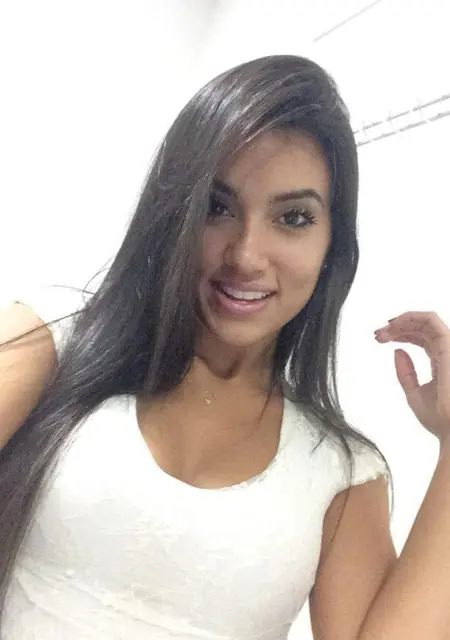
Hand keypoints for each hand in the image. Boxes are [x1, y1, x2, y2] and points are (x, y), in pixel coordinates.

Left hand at [375, 311, 449, 444]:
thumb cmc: (439, 419)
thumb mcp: (413, 393)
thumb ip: (406, 373)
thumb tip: (398, 351)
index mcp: (440, 362)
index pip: (421, 339)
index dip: (401, 334)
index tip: (381, 338)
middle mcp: (446, 353)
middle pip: (421, 329)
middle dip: (397, 327)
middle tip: (377, 334)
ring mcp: (448, 348)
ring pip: (425, 321)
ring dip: (401, 321)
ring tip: (382, 332)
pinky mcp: (448, 345)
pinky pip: (430, 320)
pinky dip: (410, 317)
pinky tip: (393, 325)